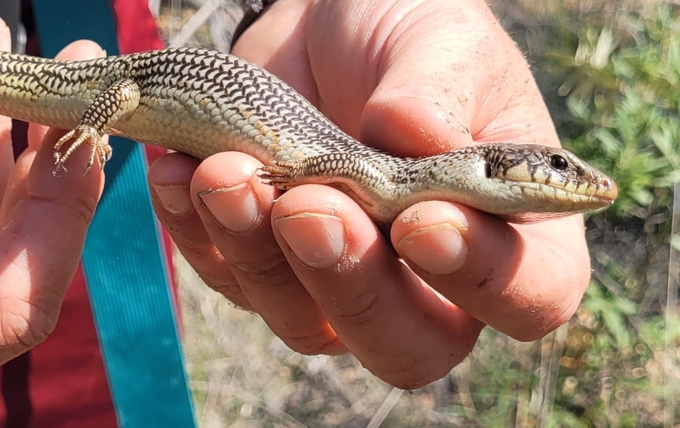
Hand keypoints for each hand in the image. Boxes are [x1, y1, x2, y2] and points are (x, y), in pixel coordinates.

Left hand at [149, 0, 590, 387]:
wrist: (317, 23)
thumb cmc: (400, 32)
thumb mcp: (437, 36)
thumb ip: (437, 87)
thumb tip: (417, 138)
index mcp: (507, 228)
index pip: (528, 296)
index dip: (479, 278)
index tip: (419, 219)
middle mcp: (428, 281)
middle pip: (405, 346)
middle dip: (349, 282)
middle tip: (307, 204)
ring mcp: (336, 284)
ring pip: (303, 324)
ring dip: (257, 254)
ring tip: (226, 170)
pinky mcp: (261, 267)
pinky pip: (226, 278)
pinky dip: (197, 228)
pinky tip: (182, 169)